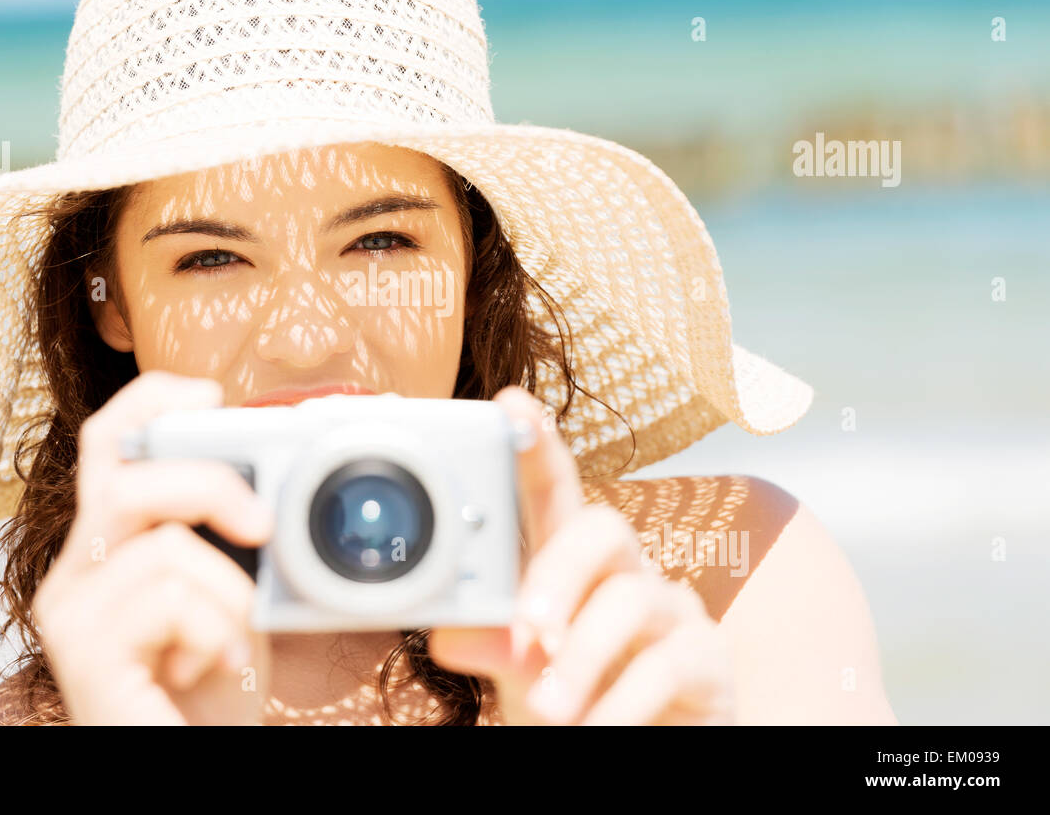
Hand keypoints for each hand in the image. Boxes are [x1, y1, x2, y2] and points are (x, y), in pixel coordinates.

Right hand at [32, 370, 273, 724]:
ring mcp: (71, 614)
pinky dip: (216, 632)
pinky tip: (212, 669)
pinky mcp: (82, 655)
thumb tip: (275, 488)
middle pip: (120, 472)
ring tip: (230, 641)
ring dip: (230, 594)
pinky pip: (167, 600)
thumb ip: (233, 543)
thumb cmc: (208, 693)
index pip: (106, 444)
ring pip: (161, 545)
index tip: (210, 393)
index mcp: (108, 548)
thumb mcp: (231, 599)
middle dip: (208, 482)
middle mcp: (74, 573)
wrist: (193, 761)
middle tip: (262, 523)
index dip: (150, 401)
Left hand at [428, 386, 734, 724]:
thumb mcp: (522, 672)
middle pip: (601, 528)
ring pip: (633, 600)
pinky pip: (670, 664)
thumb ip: (493, 644)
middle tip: (528, 627)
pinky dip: (624, 702)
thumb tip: (448, 634)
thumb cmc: (576, 699)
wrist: (639, 752)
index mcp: (570, 563)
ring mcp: (671, 611)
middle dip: (560, 572)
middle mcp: (624, 572)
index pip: (551, 491)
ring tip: (550, 710)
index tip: (509, 405)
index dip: (534, 446)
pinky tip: (596, 730)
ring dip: (585, 656)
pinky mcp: (708, 659)